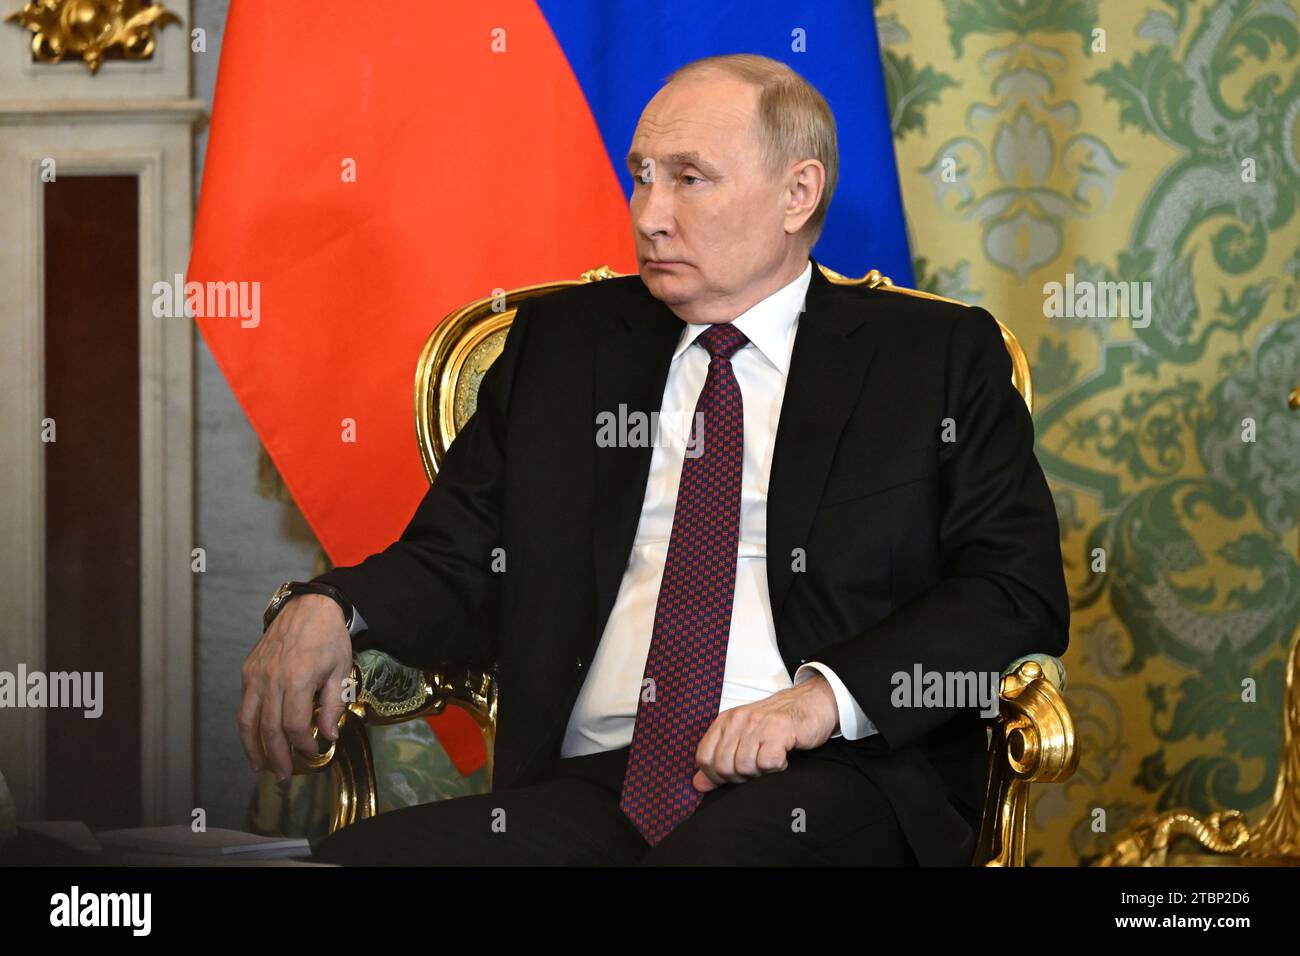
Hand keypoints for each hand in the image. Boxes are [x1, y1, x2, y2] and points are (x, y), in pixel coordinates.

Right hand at [237, 594, 353, 780]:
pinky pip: (244, 705)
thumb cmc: (329, 637)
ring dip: (252, 748)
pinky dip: (246, 727)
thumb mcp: (341, 670)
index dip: (303, 744)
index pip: (294, 725)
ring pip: (247, 720)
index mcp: (297, 679)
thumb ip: (333, 704)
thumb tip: (329, 735)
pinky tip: (253, 740)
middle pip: (268, 728)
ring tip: (260, 767)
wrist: (309, 607)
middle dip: (276, 756)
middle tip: (282, 775)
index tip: (312, 752)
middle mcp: (271, 679)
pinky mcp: (248, 670)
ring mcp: (256, 675)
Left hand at [692, 672, 838, 791]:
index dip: (715, 776)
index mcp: (725, 721)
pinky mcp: (779, 730)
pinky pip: (767, 763)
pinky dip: (777, 768)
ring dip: (760, 773)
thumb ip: (719, 760)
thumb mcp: (743, 738)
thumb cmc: (778, 724)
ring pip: (744, 767)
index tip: (734, 776)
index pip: (704, 757)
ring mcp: (758, 724)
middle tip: (757, 769)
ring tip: (771, 761)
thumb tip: (698, 784)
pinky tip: (783, 758)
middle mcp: (738, 720)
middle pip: (723, 766)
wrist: (813, 702)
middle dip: (740, 778)